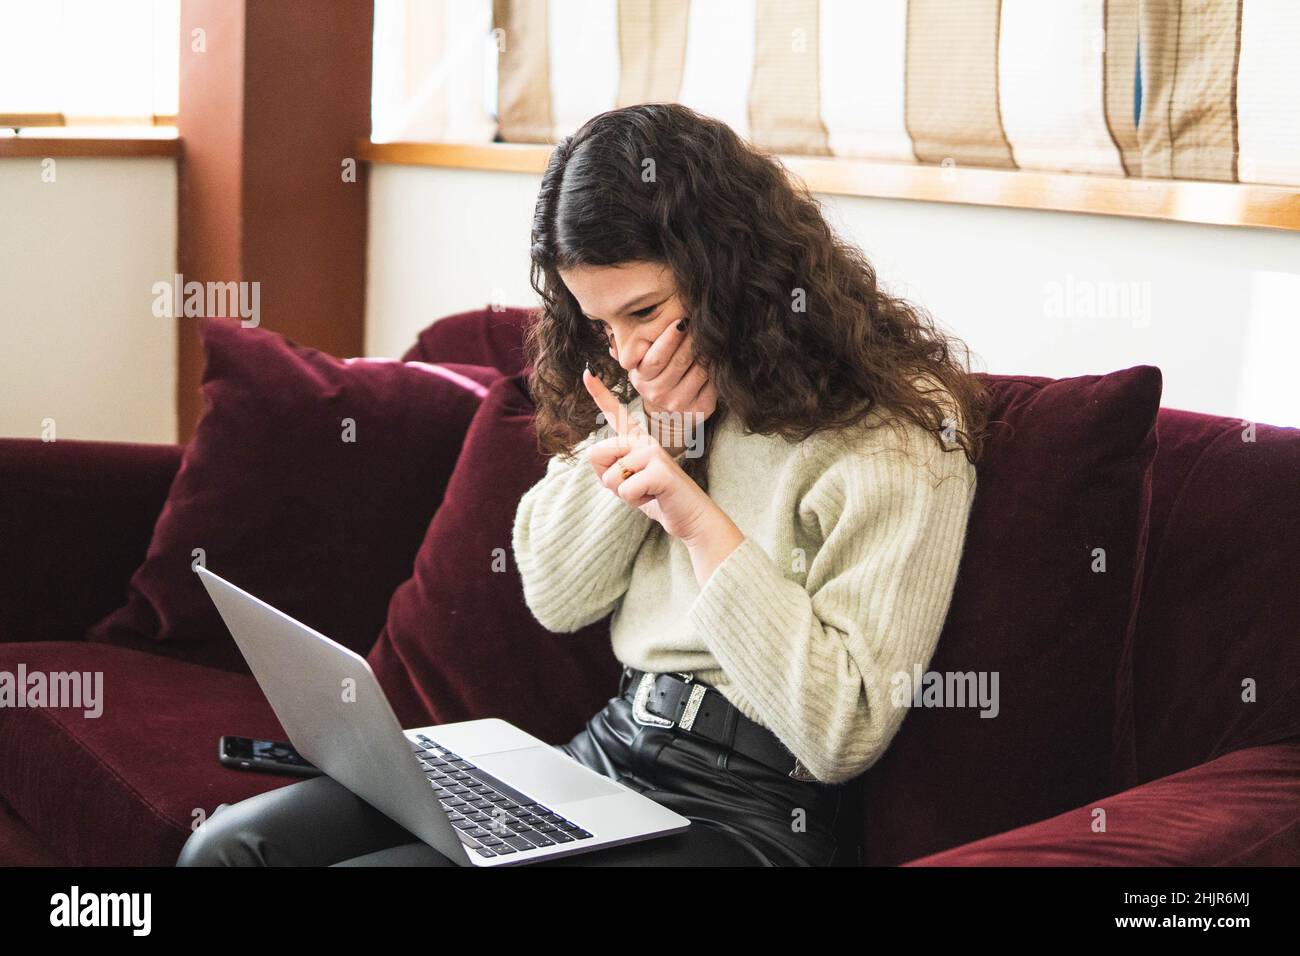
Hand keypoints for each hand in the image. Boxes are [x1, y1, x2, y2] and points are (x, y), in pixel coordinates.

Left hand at [582, 366, 713, 541]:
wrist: (690, 517)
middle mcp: (644, 440)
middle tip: (637, 486)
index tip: (587, 372)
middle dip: (608, 479)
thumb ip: (609, 468)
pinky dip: (635, 501)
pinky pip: (625, 488)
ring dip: (625, 494)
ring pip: (610, 476)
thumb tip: (594, 453)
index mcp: (637, 440)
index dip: (599, 393)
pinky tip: (655, 496)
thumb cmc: (657, 499)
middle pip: (596, 453)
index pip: (615, 414)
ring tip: (648, 492)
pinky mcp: (661, 469)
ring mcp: (653, 452)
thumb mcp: (626, 483)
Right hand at [625, 319, 716, 453]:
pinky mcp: (701, 409)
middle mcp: (658, 394)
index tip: (680, 320)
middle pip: (681, 361)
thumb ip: (625, 351)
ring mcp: (680, 403)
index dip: (670, 338)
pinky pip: (713, 382)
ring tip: (709, 335)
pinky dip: (716, 367)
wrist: (670, 416)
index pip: (656, 358)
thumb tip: (601, 350)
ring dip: (706, 350)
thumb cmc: (656, 379)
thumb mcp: (639, 366)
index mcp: (641, 379)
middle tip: (700, 321)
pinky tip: (715, 355)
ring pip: (700, 370)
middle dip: (692, 338)